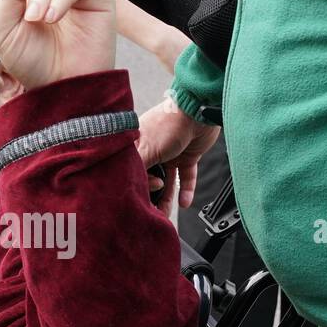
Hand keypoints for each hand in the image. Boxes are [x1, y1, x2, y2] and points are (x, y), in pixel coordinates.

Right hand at [138, 95, 220, 212]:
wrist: (197, 111)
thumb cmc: (168, 124)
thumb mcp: (146, 149)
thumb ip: (137, 169)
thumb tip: (129, 187)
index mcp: (137, 146)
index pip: (132, 171)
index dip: (136, 185)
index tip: (139, 196)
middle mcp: (152, 150)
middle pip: (149, 178)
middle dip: (151, 196)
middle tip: (151, 212)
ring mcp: (170, 153)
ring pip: (167, 181)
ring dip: (167, 198)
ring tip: (165, 215)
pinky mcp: (187, 156)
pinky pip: (185, 177)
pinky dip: (186, 190)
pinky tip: (184, 202)